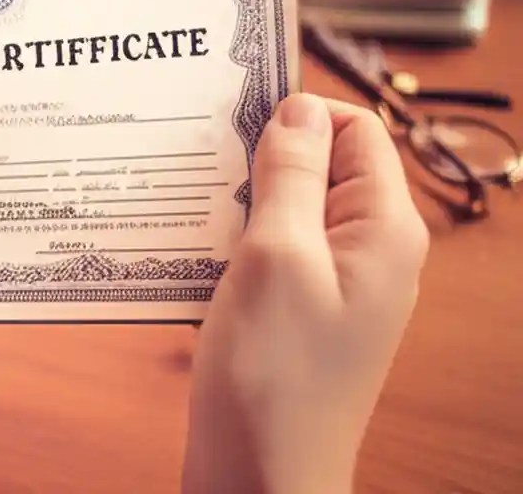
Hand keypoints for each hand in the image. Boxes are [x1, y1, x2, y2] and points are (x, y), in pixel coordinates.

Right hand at [183, 94, 428, 493]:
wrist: (259, 477)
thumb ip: (290, 176)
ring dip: (237, 198)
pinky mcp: (300, 309)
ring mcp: (335, 283)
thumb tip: (298, 109)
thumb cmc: (272, 375)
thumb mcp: (276, 257)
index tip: (229, 114)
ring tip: (184, 202)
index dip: (296, 112)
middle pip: (320, 166)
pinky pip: (271, 249)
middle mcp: (368, 250)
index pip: (354, 130)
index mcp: (382, 229)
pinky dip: (231, 238)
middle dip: (258, 154)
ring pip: (288, 207)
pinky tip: (188, 246)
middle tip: (195, 157)